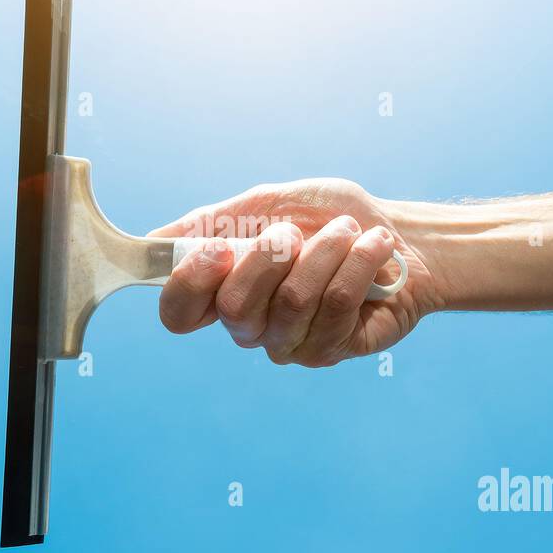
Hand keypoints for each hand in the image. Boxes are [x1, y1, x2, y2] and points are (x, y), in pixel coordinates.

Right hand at [147, 178, 443, 366]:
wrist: (398, 234)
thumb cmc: (327, 216)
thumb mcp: (266, 203)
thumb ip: (212, 223)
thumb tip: (155, 239)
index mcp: (223, 289)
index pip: (178, 313)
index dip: (188, 286)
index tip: (217, 250)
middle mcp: (250, 324)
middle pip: (234, 310)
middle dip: (268, 258)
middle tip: (296, 231)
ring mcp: (289, 342)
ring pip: (291, 304)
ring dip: (324, 253)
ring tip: (347, 231)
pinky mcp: (332, 348)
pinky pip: (335, 306)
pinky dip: (357, 264)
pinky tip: (373, 247)